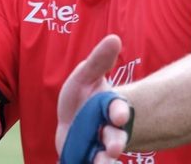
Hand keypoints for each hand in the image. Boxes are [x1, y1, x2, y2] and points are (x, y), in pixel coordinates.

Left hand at [56, 35, 133, 163]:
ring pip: (105, 156)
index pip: (118, 109)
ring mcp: (97, 147)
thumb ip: (99, 60)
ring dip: (105, 161)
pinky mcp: (85, 159)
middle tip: (114, 149)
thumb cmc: (82, 95)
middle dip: (116, 143)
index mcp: (110, 107)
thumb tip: (115, 38)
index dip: (119, 111)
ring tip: (101, 163)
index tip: (117, 115)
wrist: (71, 120)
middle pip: (116, 137)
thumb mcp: (86, 75)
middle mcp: (108, 129)